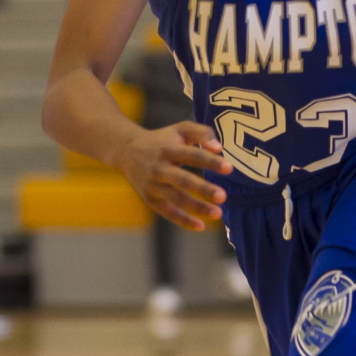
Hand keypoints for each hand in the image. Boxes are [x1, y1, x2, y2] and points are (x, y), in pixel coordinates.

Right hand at [118, 121, 232, 231]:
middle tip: (223, 196)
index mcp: (169, 149)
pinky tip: (201, 226)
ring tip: (218, 213)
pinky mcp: (149, 198)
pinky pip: (167, 212)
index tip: (229, 168)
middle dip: (203, 189)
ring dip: (197, 207)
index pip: (193, 155)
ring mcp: (153, 185)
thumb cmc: (163, 139)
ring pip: (176, 199)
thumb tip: (219, 148)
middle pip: (183, 180)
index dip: (210, 161)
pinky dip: (183, 220)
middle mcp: (159, 168)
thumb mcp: (181, 129)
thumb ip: (203, 133)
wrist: (126, 150)